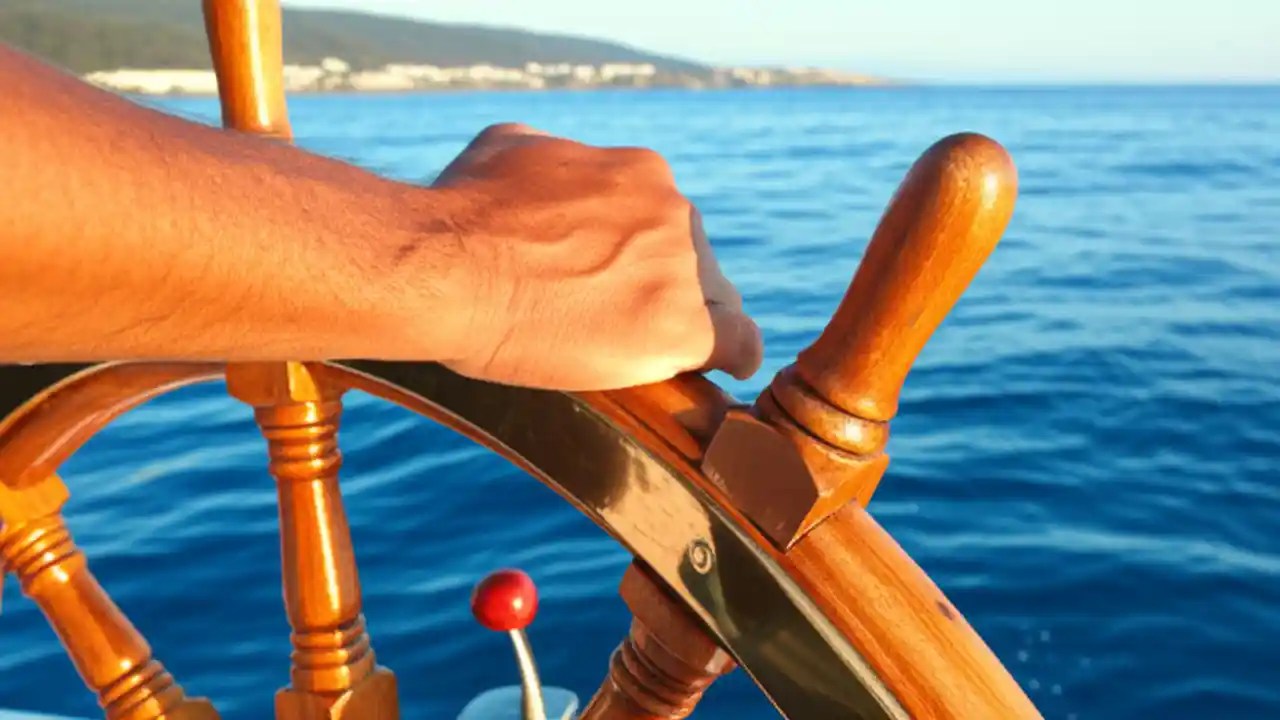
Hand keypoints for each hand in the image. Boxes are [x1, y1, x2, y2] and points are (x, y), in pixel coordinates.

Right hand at [433, 123, 762, 390]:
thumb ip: (551, 157)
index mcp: (642, 173)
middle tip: (609, 321)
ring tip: (627, 352)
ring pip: (712, 304)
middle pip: (695, 263)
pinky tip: (722, 374)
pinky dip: (730, 360)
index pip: (668, 224)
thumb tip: (547, 167)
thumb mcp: (510, 148)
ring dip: (678, 324)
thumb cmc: (462, 211)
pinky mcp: (682, 327)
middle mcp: (674, 213)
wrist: (448, 268)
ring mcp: (683, 270)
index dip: (646, 259)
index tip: (618, 282)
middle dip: (661, 290)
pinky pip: (737, 345)